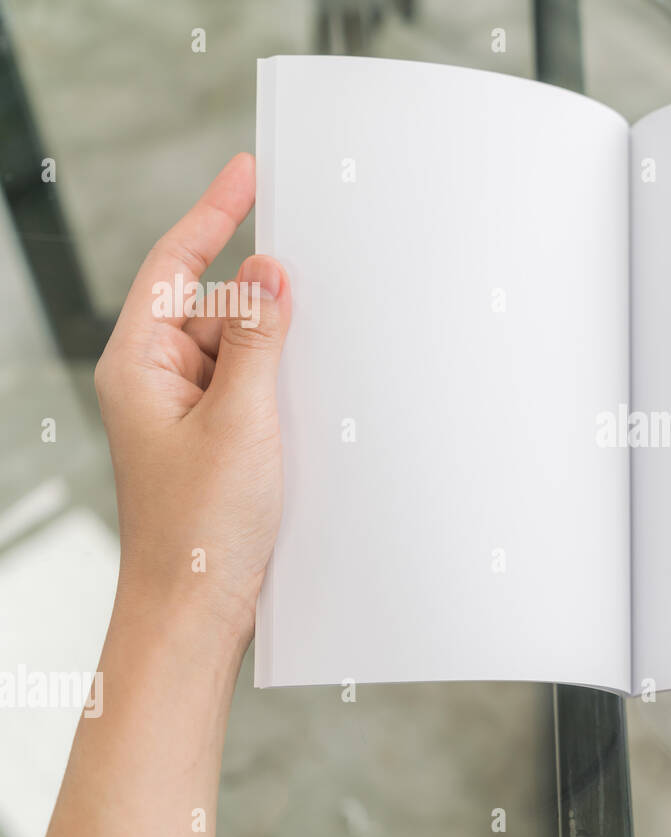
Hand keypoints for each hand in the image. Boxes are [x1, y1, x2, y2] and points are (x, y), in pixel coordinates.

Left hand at [94, 153, 290, 663]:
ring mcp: (187, 412)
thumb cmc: (199, 528)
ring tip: (300, 393)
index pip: (176, 266)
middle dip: (264, 304)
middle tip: (315, 300)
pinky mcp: (217, 440)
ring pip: (242, 350)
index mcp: (140, 364)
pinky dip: (281, 387)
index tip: (246, 174)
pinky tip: (305, 409)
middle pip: (216, 306)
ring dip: (278, 354)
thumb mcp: (240, 420)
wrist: (196, 611)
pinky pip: (252, 387)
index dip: (213, 214)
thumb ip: (257, 339)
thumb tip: (269, 271)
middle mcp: (157, 381)